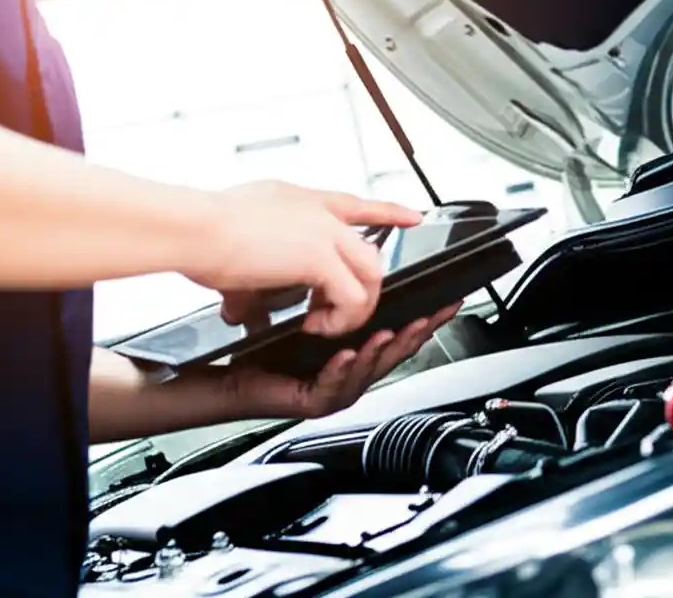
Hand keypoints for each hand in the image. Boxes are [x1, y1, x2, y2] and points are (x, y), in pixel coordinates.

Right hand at [186, 181, 420, 335]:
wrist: (193, 229)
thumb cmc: (199, 232)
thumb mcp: (233, 249)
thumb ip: (250, 278)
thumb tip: (244, 306)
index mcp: (299, 201)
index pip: (355, 204)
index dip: (388, 211)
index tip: (411, 215)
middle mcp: (318, 212)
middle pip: (371, 248)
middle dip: (366, 285)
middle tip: (342, 311)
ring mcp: (324, 232)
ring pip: (371, 273)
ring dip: (353, 306)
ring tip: (325, 323)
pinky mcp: (320, 258)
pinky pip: (352, 297)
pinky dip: (339, 318)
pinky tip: (317, 325)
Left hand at [217, 301, 462, 418]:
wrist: (226, 376)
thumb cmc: (261, 349)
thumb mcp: (308, 315)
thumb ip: (337, 299)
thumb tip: (360, 270)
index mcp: (353, 354)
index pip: (395, 334)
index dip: (422, 319)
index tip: (445, 301)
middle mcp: (347, 373)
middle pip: (392, 355)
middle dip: (416, 334)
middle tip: (435, 315)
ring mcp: (331, 390)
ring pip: (368, 372)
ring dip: (382, 351)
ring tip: (395, 331)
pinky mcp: (310, 402)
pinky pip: (332, 387)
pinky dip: (342, 370)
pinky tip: (350, 353)